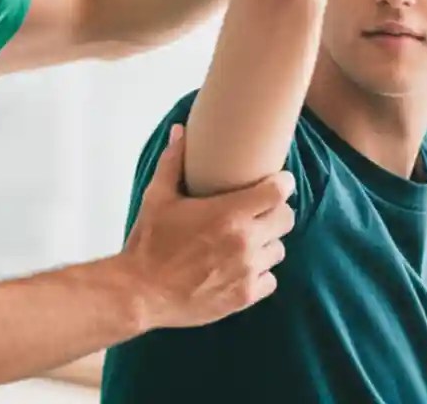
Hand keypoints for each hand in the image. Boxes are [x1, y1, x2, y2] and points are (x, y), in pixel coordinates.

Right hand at [119, 124, 295, 328]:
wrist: (140, 293)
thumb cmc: (149, 244)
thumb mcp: (157, 197)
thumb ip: (174, 162)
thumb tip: (180, 131)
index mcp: (228, 214)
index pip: (277, 191)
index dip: (282, 183)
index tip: (279, 180)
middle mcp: (245, 241)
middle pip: (286, 218)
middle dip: (276, 211)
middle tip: (260, 211)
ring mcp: (248, 271)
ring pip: (278, 249)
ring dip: (266, 243)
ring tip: (247, 241)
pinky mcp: (245, 296)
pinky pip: (270, 279)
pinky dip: (260, 273)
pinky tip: (241, 268)